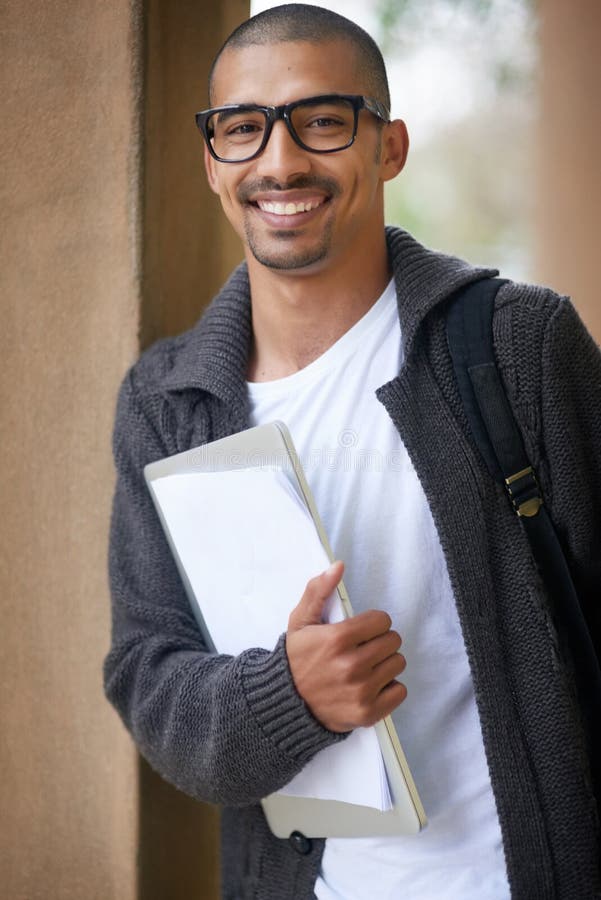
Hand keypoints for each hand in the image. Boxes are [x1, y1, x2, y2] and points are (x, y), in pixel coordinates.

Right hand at [286, 561, 406, 731]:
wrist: (285, 704)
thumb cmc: (295, 659)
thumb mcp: (300, 621)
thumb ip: (319, 590)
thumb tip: (338, 566)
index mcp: (338, 639)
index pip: (382, 620)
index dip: (372, 622)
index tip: (361, 630)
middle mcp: (352, 665)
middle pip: (393, 641)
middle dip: (379, 641)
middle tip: (363, 648)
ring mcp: (361, 691)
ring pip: (397, 664)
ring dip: (384, 663)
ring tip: (365, 666)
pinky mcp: (368, 712)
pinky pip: (399, 691)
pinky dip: (389, 688)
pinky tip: (371, 685)